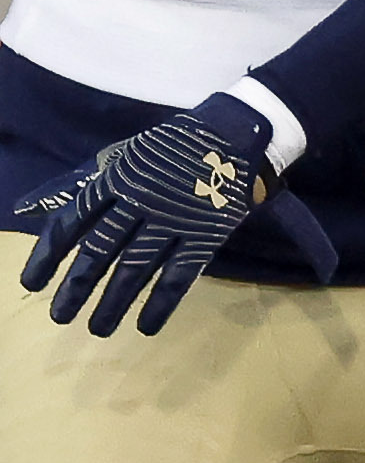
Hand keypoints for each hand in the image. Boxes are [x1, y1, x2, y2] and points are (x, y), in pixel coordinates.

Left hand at [14, 94, 334, 336]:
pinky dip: (161, 303)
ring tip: (96, 329)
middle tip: (60, 317)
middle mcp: (138, 202)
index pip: (72, 222)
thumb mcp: (127, 154)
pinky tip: (146, 326)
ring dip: (113, 302)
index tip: (31, 283)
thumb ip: (92, 182)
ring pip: (135, 268)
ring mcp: (173, 220)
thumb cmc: (177, 144)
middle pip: (100, 251)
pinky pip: (180, 275)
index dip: (48, 255)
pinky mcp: (205, 234)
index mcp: (116, 179)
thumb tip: (41, 209)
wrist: (234, 132)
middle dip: (77, 288)